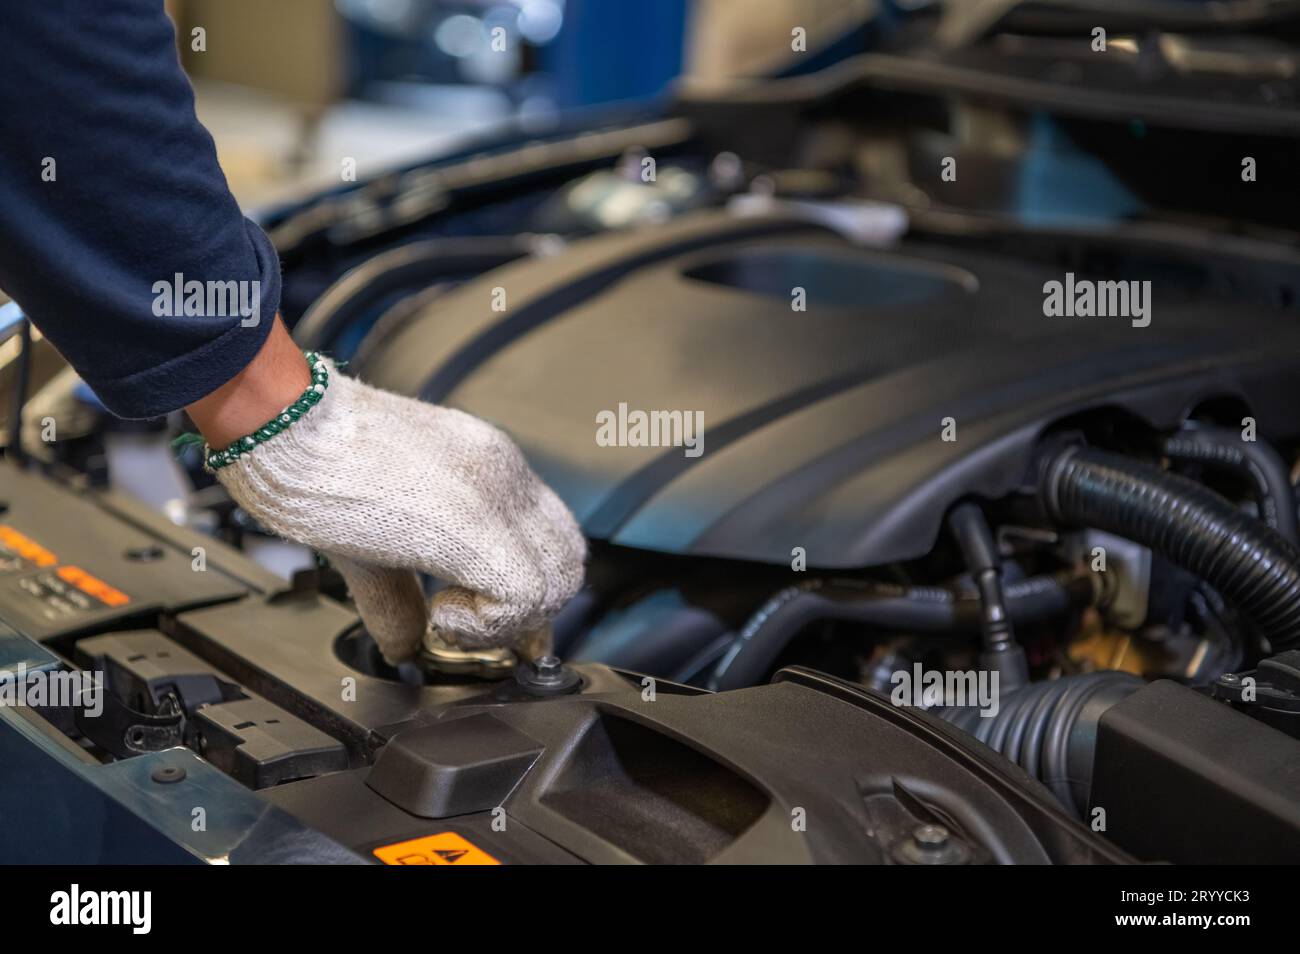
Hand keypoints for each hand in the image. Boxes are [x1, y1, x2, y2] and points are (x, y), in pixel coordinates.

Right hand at [188, 321, 585, 662]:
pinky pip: (522, 595)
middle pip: (569, 564)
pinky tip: (438, 614)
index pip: (555, 538)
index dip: (533, 593)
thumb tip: (407, 645)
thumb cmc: (314, 465)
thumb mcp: (373, 535)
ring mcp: (494, 493)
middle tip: (469, 624)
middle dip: (526, 613)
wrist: (285, 427)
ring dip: (504, 622)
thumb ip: (401, 595)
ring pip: (555, 584)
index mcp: (489, 467)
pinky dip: (487, 625)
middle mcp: (503, 475)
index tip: (493, 623)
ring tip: (444, 615)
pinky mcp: (472, 523)